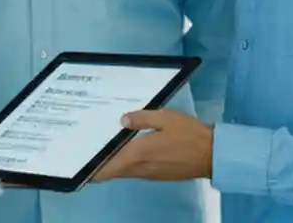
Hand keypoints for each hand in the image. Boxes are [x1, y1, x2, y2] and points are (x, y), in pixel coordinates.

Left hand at [91, 109, 213, 182]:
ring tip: (105, 146)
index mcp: (138, 155)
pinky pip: (135, 170)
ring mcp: (150, 174)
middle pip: (112, 171)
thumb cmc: (189, 133)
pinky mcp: (158, 175)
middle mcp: (140, 169)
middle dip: (99, 164)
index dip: (91, 169)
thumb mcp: (164, 117)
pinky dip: (127, 163)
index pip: (107, 168)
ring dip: (113, 163)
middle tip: (88, 149)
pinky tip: (127, 150)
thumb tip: (121, 120)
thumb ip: (141, 118)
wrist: (213, 154)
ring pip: (124, 171)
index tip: (79, 163)